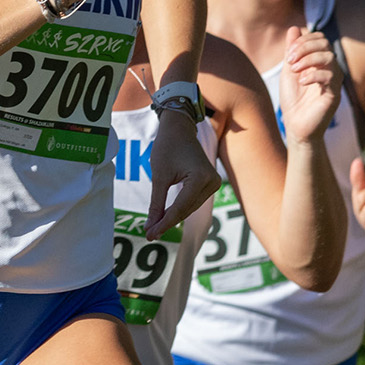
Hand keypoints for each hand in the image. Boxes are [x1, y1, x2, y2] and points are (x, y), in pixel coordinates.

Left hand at [145, 108, 219, 238]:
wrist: (179, 129)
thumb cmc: (167, 147)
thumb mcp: (158, 176)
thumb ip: (156, 203)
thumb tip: (150, 227)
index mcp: (200, 179)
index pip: (180, 208)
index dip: (164, 223)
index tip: (149, 235)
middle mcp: (213, 182)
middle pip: (186, 210)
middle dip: (167, 222)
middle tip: (149, 234)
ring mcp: (215, 183)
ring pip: (190, 208)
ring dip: (173, 217)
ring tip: (154, 228)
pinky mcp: (212, 183)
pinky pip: (194, 201)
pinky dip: (180, 208)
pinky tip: (166, 217)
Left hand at [278, 26, 341, 144]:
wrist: (296, 126)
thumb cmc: (293, 100)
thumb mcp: (289, 71)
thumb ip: (292, 51)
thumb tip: (294, 28)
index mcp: (319, 62)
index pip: (320, 38)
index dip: (304, 40)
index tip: (289, 53)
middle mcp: (330, 69)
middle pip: (325, 44)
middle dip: (305, 47)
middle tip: (290, 60)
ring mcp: (334, 82)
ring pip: (330, 58)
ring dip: (308, 60)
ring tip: (294, 70)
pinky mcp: (334, 94)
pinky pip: (330, 76)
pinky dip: (313, 75)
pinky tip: (302, 82)